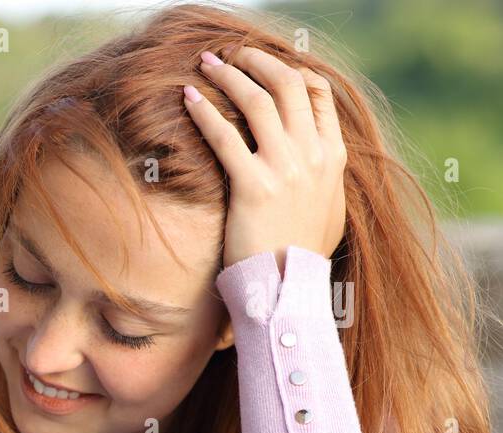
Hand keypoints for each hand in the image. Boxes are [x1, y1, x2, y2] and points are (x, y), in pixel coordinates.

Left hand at [182, 47, 346, 272]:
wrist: (289, 288)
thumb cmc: (300, 255)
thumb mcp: (328, 209)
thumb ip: (324, 179)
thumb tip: (315, 165)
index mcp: (333, 157)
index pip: (319, 94)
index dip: (292, 70)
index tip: (266, 66)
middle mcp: (314, 155)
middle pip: (288, 86)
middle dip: (257, 62)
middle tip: (231, 55)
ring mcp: (286, 168)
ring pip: (257, 101)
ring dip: (229, 75)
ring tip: (206, 65)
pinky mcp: (254, 186)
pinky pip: (225, 136)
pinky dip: (205, 111)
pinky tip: (189, 97)